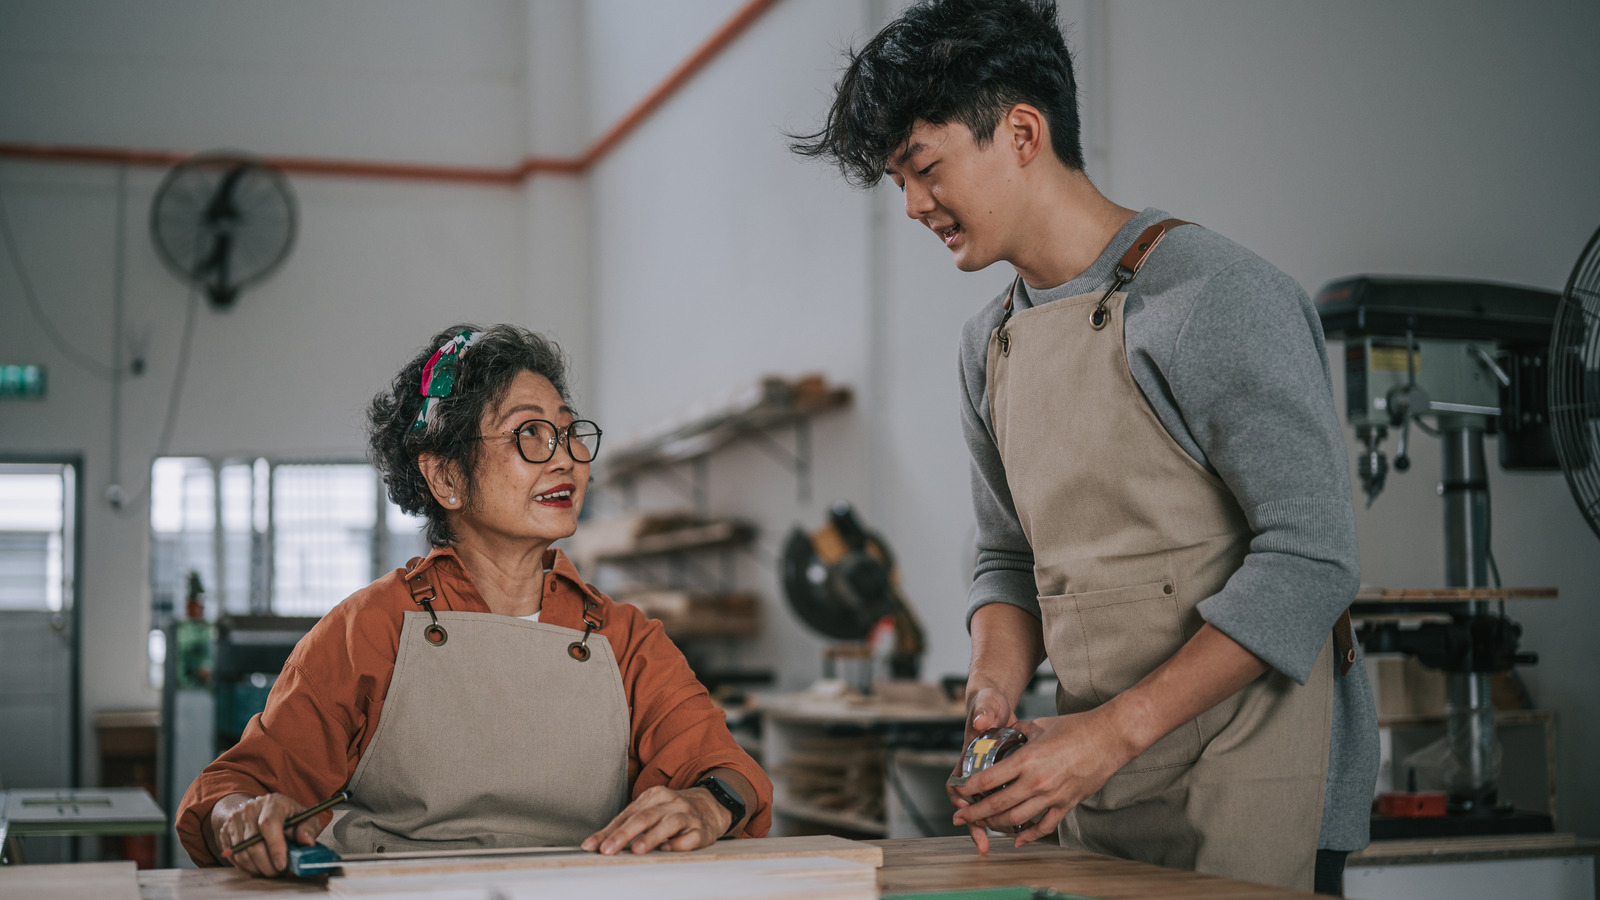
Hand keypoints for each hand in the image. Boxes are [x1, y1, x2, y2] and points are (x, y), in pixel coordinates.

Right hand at [208, 792, 322, 876]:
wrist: (260, 810)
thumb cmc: (286, 816)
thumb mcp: (303, 817)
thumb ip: (308, 828)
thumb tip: (306, 842)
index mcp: (272, 802)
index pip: (268, 824)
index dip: (275, 847)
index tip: (282, 864)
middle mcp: (250, 809)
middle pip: (253, 844)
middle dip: (267, 864)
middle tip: (279, 872)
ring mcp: (235, 820)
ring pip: (242, 854)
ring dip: (258, 868)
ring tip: (271, 870)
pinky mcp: (225, 832)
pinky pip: (233, 857)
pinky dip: (247, 867)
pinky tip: (259, 866)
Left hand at [581, 785, 730, 855]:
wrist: (712, 804)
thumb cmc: (673, 810)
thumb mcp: (651, 810)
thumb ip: (627, 824)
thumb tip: (597, 843)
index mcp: (654, 796)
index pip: (627, 815)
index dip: (608, 831)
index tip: (591, 846)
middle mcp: (670, 802)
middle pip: (644, 817)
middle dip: (624, 834)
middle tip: (608, 850)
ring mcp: (688, 814)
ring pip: (669, 824)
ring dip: (651, 837)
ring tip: (636, 850)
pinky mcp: (702, 829)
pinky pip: (691, 837)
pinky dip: (679, 844)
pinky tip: (667, 849)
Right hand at [946, 684, 1018, 852]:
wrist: (995, 704)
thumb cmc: (988, 704)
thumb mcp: (986, 705)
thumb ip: (983, 712)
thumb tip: (981, 721)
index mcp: (968, 757)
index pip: (955, 785)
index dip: (959, 801)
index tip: (963, 814)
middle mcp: (975, 771)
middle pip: (971, 804)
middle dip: (976, 824)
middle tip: (983, 845)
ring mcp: (989, 777)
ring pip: (987, 807)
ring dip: (991, 825)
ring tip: (1000, 843)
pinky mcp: (1003, 779)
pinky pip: (1002, 801)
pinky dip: (1009, 815)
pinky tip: (1021, 828)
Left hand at [950, 707, 1136, 850]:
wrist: (1110, 738)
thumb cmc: (1077, 727)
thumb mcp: (1040, 724)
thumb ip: (1020, 731)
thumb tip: (1006, 732)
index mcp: (1026, 760)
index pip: (989, 779)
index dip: (969, 788)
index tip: (959, 792)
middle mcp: (1036, 781)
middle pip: (997, 805)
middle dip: (974, 813)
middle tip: (960, 817)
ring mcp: (1052, 796)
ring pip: (1017, 819)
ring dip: (996, 825)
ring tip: (984, 825)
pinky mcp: (1067, 804)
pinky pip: (1044, 826)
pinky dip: (1029, 835)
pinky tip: (1018, 839)